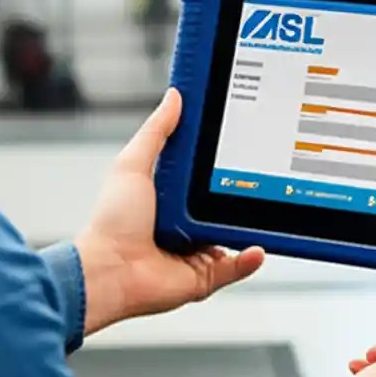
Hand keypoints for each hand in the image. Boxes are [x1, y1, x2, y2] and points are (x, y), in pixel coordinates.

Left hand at [75, 89, 264, 333]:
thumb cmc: (111, 223)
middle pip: (221, 206)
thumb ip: (156, 132)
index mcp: (168, 199)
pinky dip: (249, 259)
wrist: (109, 270)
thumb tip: (174, 98)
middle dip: (242, 193)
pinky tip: (258, 248)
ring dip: (249, 226)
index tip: (239, 143)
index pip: (201, 177)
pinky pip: (235, 268)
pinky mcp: (203, 278)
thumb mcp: (133, 165)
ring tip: (266, 210)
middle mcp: (184, 226)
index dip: (218, 163)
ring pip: (233, 237)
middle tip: (262, 175)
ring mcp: (195, 252)